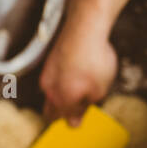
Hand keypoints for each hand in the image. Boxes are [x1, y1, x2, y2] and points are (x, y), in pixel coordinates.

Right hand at [39, 0, 116, 124]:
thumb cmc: (94, 59)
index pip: (66, 119)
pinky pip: (53, 77)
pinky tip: (76, 69)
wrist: (84, 27)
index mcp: (63, 100)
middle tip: (78, 106)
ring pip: (51, 93)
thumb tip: (75, 120)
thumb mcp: (100, 89)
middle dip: (62, 113)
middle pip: (51, 111)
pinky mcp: (49, 60)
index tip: (83, 115)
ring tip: (80, 85)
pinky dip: (61, 78)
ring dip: (62, 94)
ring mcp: (46, 73)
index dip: (76, 119)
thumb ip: (86, 106)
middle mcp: (49, 89)